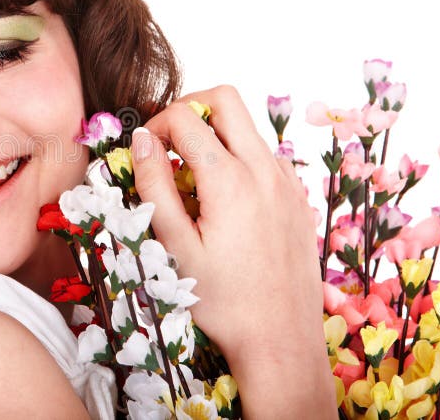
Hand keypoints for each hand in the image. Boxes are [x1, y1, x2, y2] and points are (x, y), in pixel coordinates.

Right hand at [131, 86, 335, 418]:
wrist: (281, 341)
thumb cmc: (223, 302)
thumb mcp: (175, 247)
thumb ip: (155, 186)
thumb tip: (141, 141)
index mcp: (231, 181)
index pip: (185, 118)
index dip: (154, 126)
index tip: (143, 153)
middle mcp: (265, 171)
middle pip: (225, 99)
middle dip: (188, 108)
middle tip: (168, 142)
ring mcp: (287, 182)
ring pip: (248, 126)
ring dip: (215, 134)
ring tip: (192, 177)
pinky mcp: (298, 197)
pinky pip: (266, 155)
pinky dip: (239, 158)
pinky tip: (224, 198)